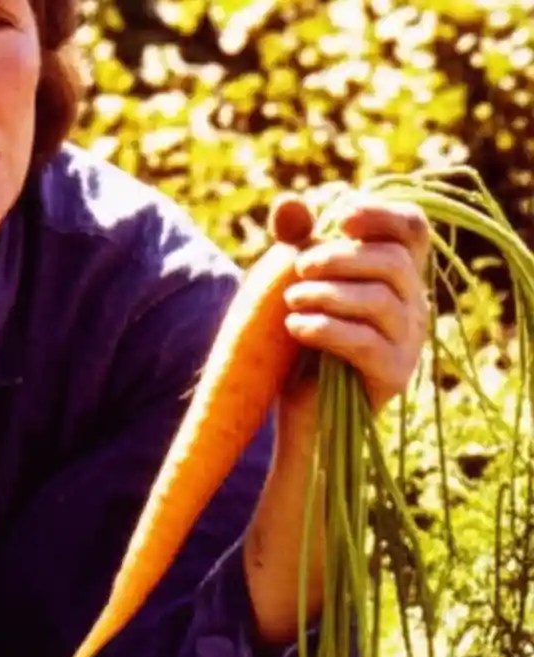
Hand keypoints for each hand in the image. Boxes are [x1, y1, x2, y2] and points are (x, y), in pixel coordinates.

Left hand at [271, 193, 432, 413]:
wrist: (301, 408)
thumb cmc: (302, 336)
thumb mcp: (298, 280)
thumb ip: (297, 239)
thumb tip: (289, 202)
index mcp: (397, 274)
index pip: (413, 229)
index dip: (383, 214)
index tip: (341, 217)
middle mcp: (413, 304)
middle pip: (394, 261)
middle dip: (340, 258)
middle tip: (299, 268)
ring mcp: (408, 342)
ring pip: (380, 300)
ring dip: (327, 294)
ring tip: (290, 300)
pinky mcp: (392, 376)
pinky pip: (366, 343)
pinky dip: (325, 329)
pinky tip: (295, 326)